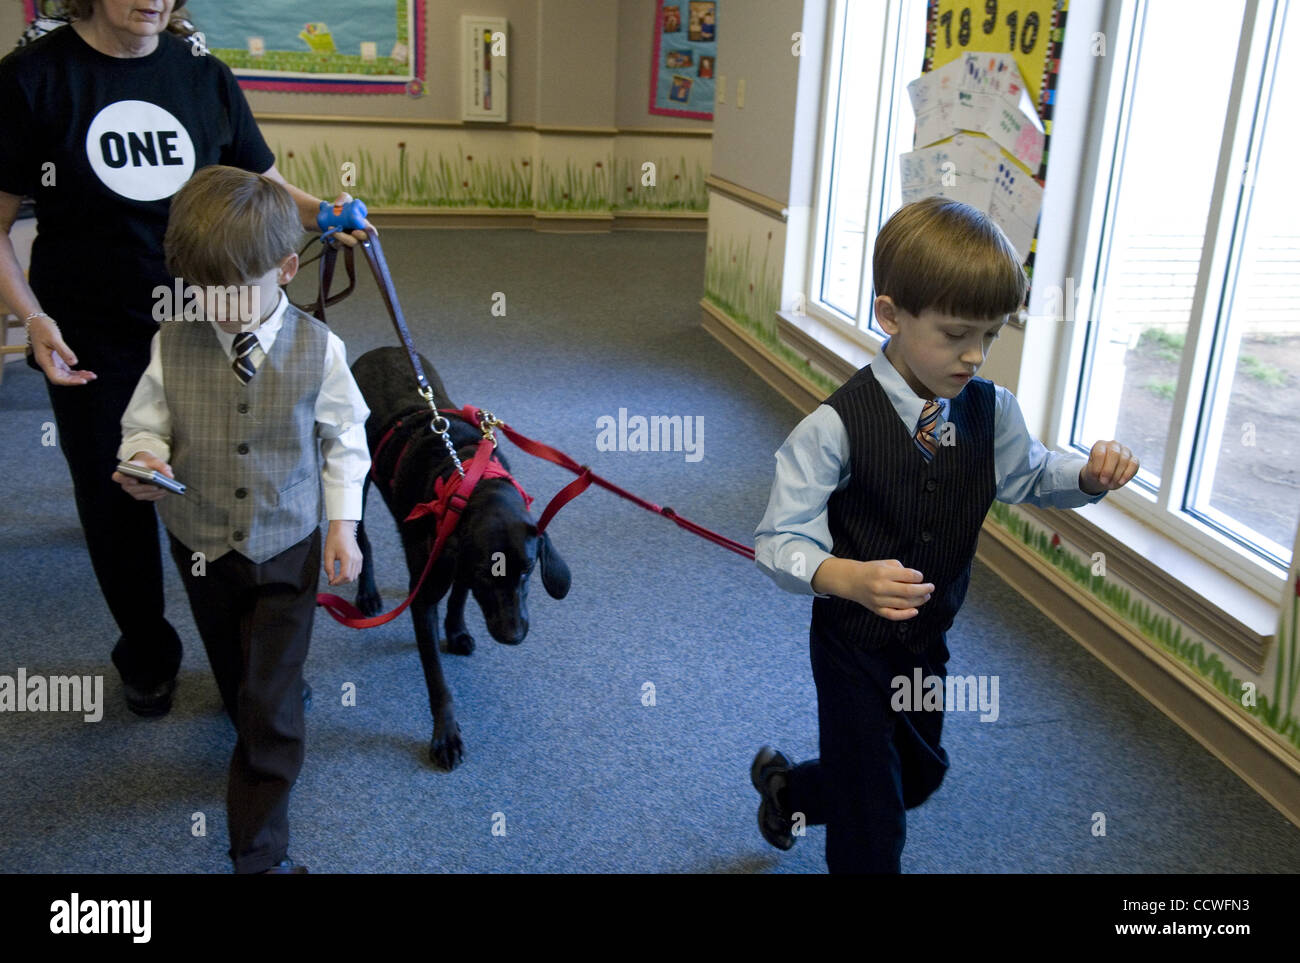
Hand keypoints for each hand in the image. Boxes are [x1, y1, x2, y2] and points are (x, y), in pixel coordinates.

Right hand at [28, 315, 96, 385]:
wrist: (36, 322)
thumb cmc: (43, 328)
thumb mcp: (54, 338)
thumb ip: (64, 351)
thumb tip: (74, 363)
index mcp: (44, 361)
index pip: (57, 378)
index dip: (70, 382)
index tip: (83, 381)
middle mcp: (47, 364)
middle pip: (62, 378)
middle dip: (77, 379)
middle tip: (92, 376)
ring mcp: (52, 362)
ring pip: (65, 375)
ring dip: (78, 376)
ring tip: (92, 375)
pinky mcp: (56, 360)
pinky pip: (66, 370)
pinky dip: (76, 372)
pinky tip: (85, 372)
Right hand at [111, 452, 172, 501]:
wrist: (148, 466)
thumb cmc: (148, 462)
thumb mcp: (154, 460)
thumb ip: (162, 466)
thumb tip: (170, 476)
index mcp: (123, 472)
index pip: (118, 477)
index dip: (124, 479)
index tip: (134, 480)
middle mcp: (126, 484)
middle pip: (131, 488)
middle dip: (144, 488)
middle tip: (155, 486)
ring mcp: (133, 491)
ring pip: (140, 495)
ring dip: (152, 493)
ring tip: (164, 489)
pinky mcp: (142, 496)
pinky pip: (148, 498)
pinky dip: (157, 495)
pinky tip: (165, 491)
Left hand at [324, 192, 374, 247]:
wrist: (323, 215)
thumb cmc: (337, 208)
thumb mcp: (342, 200)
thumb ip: (344, 197)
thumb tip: (341, 202)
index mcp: (363, 224)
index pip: (371, 231)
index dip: (371, 232)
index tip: (365, 227)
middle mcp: (358, 234)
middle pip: (363, 239)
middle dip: (360, 236)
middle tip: (354, 232)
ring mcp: (349, 240)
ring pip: (351, 242)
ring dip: (343, 237)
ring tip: (331, 227)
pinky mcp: (340, 245)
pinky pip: (339, 245)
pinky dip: (334, 239)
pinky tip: (329, 231)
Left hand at [324, 519, 362, 584]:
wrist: (343, 529)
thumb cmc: (334, 539)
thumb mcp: (328, 553)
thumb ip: (328, 568)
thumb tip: (331, 579)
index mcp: (347, 557)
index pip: (345, 576)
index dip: (337, 582)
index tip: (330, 582)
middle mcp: (356, 559)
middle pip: (350, 578)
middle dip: (341, 582)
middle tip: (332, 581)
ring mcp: (359, 558)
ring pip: (355, 576)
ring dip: (346, 579)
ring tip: (337, 577)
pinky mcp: (360, 558)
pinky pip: (357, 571)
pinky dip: (351, 574)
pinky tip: (343, 572)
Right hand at [812, 557, 933, 620]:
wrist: (851, 581)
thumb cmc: (871, 570)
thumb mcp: (884, 563)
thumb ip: (901, 569)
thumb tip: (916, 580)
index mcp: (883, 573)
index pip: (908, 576)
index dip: (919, 577)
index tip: (921, 577)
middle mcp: (881, 587)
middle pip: (909, 591)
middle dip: (924, 589)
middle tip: (931, 587)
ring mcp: (879, 600)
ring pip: (905, 604)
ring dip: (919, 601)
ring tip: (926, 597)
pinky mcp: (877, 610)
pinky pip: (894, 615)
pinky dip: (906, 615)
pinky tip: (915, 610)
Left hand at [1079, 440, 1138, 494]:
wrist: (1103, 478)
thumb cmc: (1096, 473)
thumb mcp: (1091, 472)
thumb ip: (1096, 470)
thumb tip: (1106, 474)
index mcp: (1100, 445)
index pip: (1100, 453)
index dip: (1098, 467)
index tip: (1095, 477)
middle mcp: (1113, 445)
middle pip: (1114, 454)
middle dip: (1108, 470)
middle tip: (1104, 481)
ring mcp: (1125, 450)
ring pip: (1124, 459)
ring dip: (1117, 474)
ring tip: (1110, 483)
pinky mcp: (1134, 459)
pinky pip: (1134, 464)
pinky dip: (1128, 474)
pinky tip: (1121, 482)